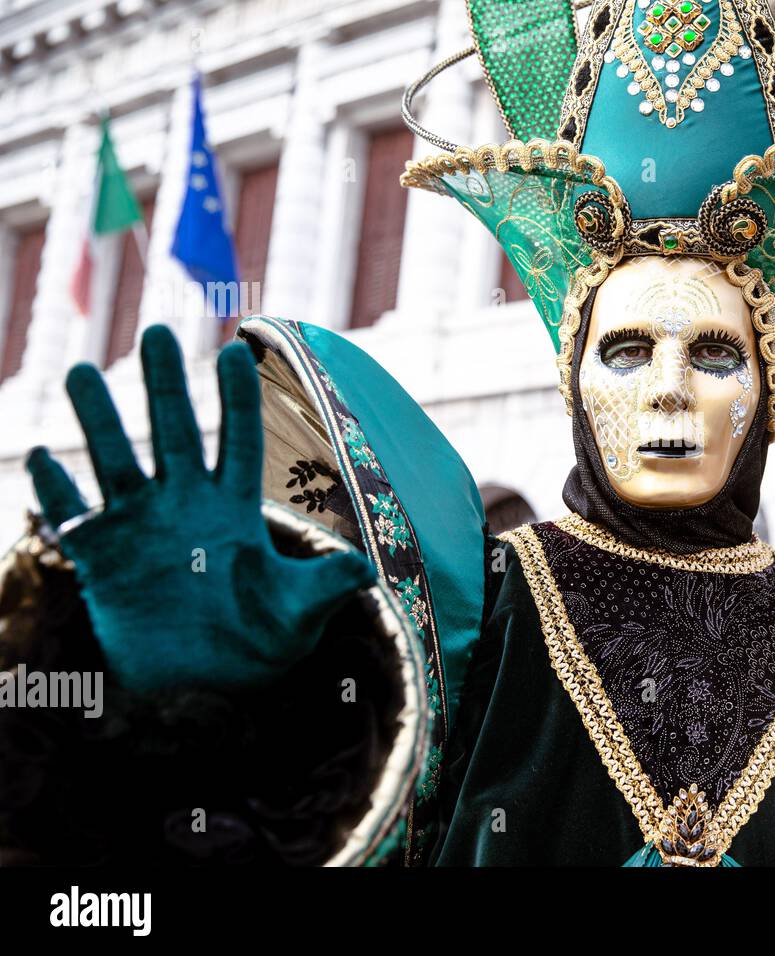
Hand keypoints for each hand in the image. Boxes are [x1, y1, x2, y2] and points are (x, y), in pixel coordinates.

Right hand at [25, 325, 372, 693]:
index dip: (237, 398)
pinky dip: (58, 491)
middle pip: (173, 431)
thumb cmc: (260, 645)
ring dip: (98, 419)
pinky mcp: (102, 560)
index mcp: (233, 510)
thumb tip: (366, 568)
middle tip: (158, 332)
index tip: (236, 349)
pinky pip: (75, 516)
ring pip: (115, 460)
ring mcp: (139, 528)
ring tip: (84, 372)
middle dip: (165, 384)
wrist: (206, 688)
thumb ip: (326, 584)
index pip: (237, 440)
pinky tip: (42, 457)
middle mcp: (184, 506)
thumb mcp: (299, 612)